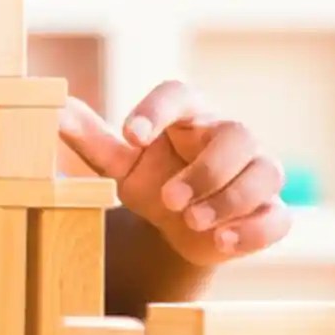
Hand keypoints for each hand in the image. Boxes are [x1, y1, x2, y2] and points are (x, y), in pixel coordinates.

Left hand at [58, 81, 291, 265]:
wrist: (179, 228)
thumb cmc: (152, 180)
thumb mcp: (120, 163)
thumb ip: (91, 138)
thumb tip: (55, 108)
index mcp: (188, 115)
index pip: (180, 94)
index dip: (157, 109)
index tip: (130, 134)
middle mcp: (229, 136)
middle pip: (237, 134)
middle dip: (205, 170)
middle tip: (168, 200)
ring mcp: (256, 172)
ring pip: (265, 172)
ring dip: (229, 199)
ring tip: (191, 222)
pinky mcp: (270, 210)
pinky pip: (278, 215)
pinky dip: (252, 230)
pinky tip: (222, 241)